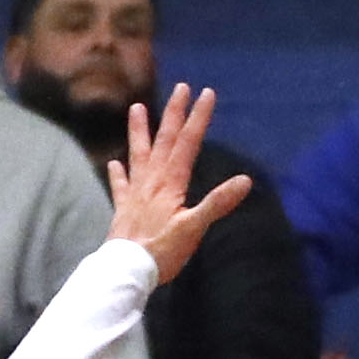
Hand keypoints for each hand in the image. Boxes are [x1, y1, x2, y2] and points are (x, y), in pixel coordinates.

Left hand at [102, 84, 253, 282]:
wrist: (125, 271)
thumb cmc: (161, 251)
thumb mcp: (194, 228)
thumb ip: (217, 203)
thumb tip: (245, 180)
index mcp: (170, 183)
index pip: (188, 143)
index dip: (198, 118)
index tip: (207, 93)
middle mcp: (151, 182)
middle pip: (164, 141)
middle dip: (174, 113)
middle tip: (181, 87)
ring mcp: (135, 194)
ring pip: (138, 155)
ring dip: (139, 131)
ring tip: (136, 108)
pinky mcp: (123, 209)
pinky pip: (120, 186)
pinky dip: (118, 173)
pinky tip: (113, 163)